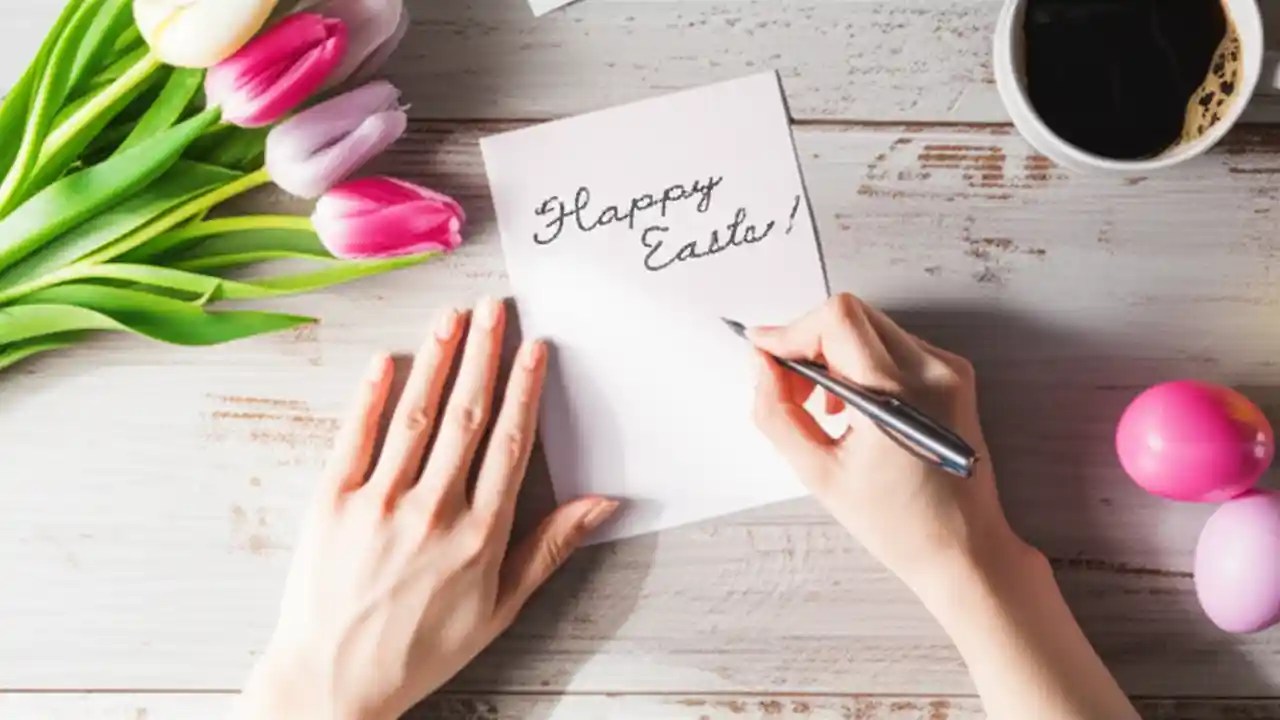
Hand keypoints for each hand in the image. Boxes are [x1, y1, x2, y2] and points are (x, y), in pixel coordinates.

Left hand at [235, 298, 617, 719]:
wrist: (333, 681)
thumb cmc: (421, 648)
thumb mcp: (500, 607)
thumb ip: (549, 547)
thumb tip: (604, 503)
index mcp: (479, 535)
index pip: (510, 443)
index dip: (524, 389)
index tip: (535, 347)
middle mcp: (432, 511)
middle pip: (465, 416)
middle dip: (484, 355)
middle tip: (496, 308)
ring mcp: (378, 504)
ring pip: (415, 416)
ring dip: (437, 359)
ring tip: (452, 316)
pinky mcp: (330, 504)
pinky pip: (354, 438)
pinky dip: (370, 396)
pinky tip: (387, 359)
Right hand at [750, 293, 1030, 592]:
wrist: (964, 550)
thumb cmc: (899, 525)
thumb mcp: (819, 474)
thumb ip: (778, 413)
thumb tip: (762, 366)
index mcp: (896, 395)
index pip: (835, 320)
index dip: (791, 331)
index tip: (765, 352)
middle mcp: (931, 371)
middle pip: (851, 314)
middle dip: (809, 342)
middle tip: (790, 386)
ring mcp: (949, 370)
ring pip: (870, 326)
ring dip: (834, 352)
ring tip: (823, 405)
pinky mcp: (954, 375)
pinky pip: (893, 345)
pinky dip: (861, 363)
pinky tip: (854, 407)